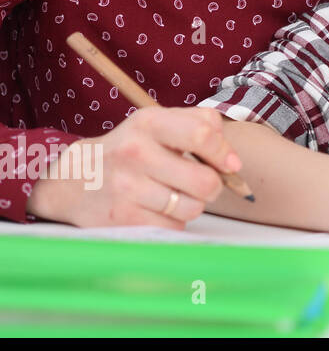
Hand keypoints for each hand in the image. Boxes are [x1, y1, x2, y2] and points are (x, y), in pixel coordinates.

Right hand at [26, 106, 243, 227]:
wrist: (73, 179)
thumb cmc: (130, 148)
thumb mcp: (157, 123)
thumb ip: (200, 125)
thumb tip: (233, 160)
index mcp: (149, 123)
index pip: (202, 134)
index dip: (224, 153)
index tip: (230, 165)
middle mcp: (136, 153)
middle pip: (205, 180)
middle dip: (213, 186)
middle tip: (203, 184)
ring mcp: (127, 187)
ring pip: (192, 208)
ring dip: (193, 205)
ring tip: (176, 195)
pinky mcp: (122, 218)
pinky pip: (173, 226)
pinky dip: (174, 221)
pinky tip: (159, 210)